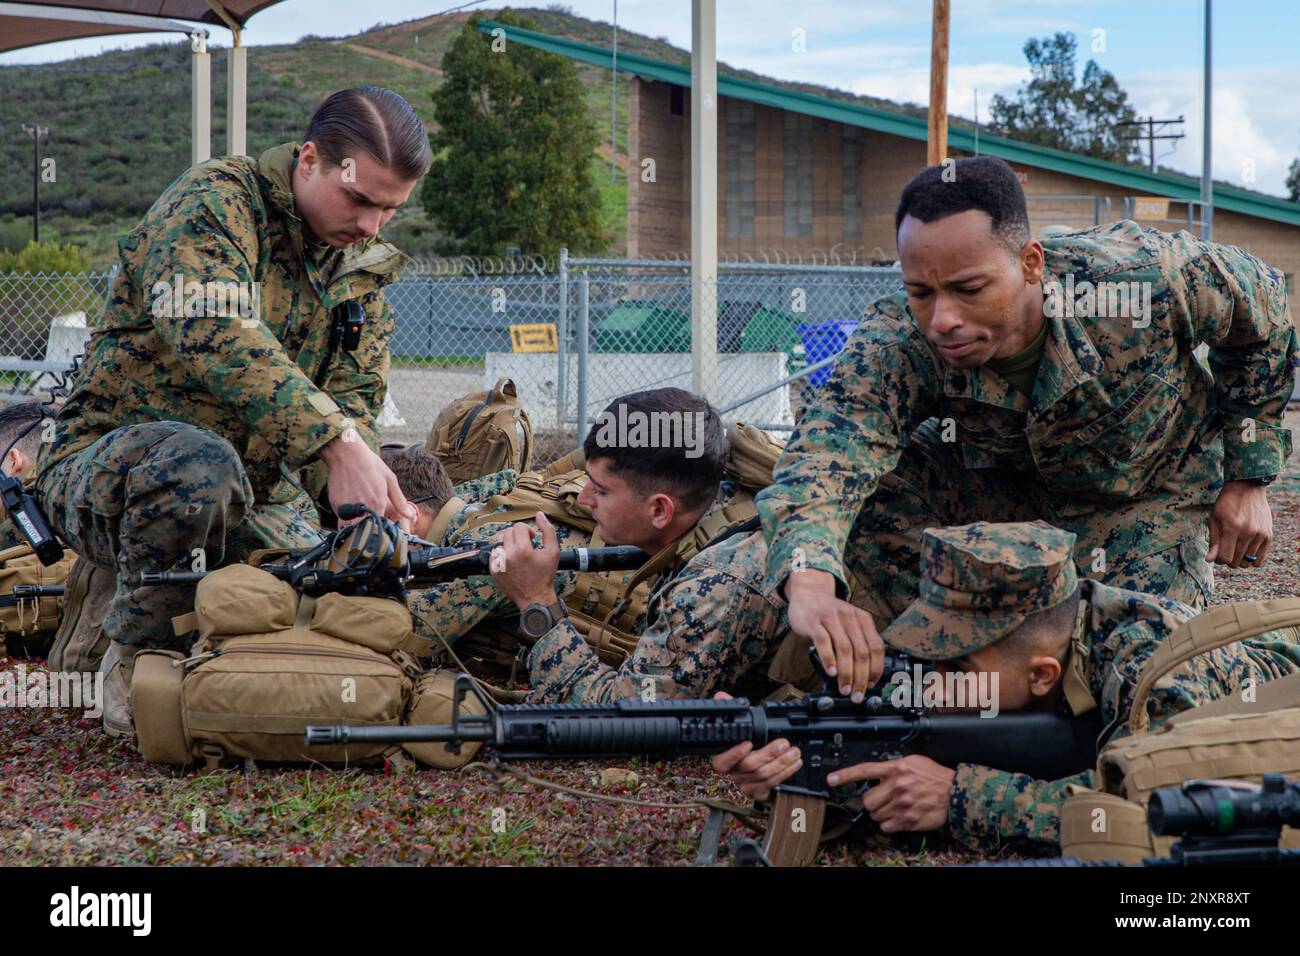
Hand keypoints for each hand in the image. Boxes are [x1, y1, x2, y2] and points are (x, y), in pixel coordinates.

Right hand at [321, 427, 415, 531]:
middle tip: (369, 524)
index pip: (381, 528)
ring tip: (358, 516)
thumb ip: (399, 501)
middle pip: (365, 531)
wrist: (346, 454)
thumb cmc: (369, 465)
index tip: (381, 528)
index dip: (382, 530)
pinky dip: (344, 517)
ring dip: (354, 526)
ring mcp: (347, 507)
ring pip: (350, 528)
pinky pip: (340, 518)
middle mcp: (362, 508)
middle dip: (367, 531)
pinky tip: (349, 505)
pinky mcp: (335, 505)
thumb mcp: (390, 480)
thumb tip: (410, 515)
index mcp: (378, 503)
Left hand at [489, 510, 560, 610]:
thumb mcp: (553, 552)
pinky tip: (512, 561)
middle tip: (526, 545)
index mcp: (522, 550)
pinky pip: (494, 554)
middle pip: (508, 532)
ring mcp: (498, 563)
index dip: (528, 530)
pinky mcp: (493, 570)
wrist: (535, 598)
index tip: (532, 538)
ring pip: (500, 542)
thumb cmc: (545, 576)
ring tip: (519, 554)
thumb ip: (548, 530)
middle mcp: (508, 555)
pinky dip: (503, 554)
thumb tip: (540, 515)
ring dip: (509, 544)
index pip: (519, 527)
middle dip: (518, 536)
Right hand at [709, 694, 801, 799]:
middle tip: (784, 743)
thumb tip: (722, 697)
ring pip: (763, 776)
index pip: (722, 761)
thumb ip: (732, 711)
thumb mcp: (740, 726)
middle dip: (769, 754)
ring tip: (794, 752)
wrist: (752, 767)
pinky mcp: (757, 791)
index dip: (734, 754)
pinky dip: (785, 773)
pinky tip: (794, 764)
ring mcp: (745, 784)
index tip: (748, 743)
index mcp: (723, 757)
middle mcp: (733, 773)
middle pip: (749, 766)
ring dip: (781, 763)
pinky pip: (772, 785)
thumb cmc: (746, 743)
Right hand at [784, 568, 883, 700]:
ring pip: (845, 649)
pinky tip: (830, 672)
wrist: (809, 593)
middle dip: (861, 677)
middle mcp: (850, 617)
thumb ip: (857, 643)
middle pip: (862, 651)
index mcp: (863, 619)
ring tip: (844, 688)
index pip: (877, 647)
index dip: (876, 669)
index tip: (870, 685)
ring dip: (846, 673)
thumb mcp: (849, 623)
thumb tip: (863, 676)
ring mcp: (832, 618)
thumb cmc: (829, 615)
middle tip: (856, 694)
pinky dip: (829, 659)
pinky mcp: (814, 621)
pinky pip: (824, 641)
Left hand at [826, 755, 953, 832]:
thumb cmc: (935, 777)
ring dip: (882, 813)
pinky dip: (890, 825)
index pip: (864, 770)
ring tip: (896, 807)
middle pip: (867, 800)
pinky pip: (886, 827)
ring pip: (875, 815)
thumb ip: (893, 766)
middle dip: (872, 802)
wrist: (956, 793)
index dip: (845, 775)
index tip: (831, 779)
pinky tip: (899, 817)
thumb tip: (877, 772)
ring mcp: (902, 804)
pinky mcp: (908, 820)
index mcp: (896, 768)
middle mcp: (897, 786)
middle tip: (883, 799)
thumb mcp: (913, 762)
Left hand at [1208, 480, 1271, 568]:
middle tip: (1227, 548)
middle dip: (1228, 559)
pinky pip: (1260, 559)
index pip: (1225, 558)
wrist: (1246, 489)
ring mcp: (1260, 535)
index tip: (1218, 552)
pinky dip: (1252, 558)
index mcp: (1232, 529)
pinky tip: (1246, 550)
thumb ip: (1214, 541)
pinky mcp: (1268, 535)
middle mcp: (1248, 533)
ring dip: (1240, 559)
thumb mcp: (1214, 520)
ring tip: (1236, 547)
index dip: (1219, 559)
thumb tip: (1210, 560)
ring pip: (1248, 562)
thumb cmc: (1226, 504)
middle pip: (1236, 562)